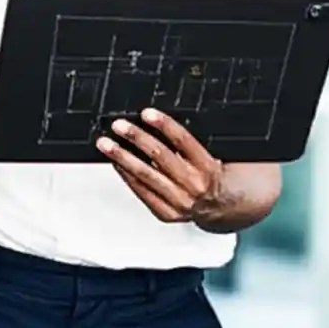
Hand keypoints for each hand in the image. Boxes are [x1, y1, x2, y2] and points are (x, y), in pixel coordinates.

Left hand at [96, 108, 223, 223]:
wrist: (222, 208)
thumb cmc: (215, 176)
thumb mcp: (218, 155)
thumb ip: (194, 143)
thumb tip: (164, 121)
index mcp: (209, 167)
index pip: (183, 141)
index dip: (164, 125)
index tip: (147, 113)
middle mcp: (194, 185)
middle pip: (160, 156)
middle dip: (136, 138)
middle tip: (119, 126)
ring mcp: (179, 202)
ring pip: (146, 175)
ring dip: (123, 157)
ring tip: (106, 144)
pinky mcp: (167, 213)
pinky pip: (142, 192)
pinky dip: (127, 176)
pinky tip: (116, 163)